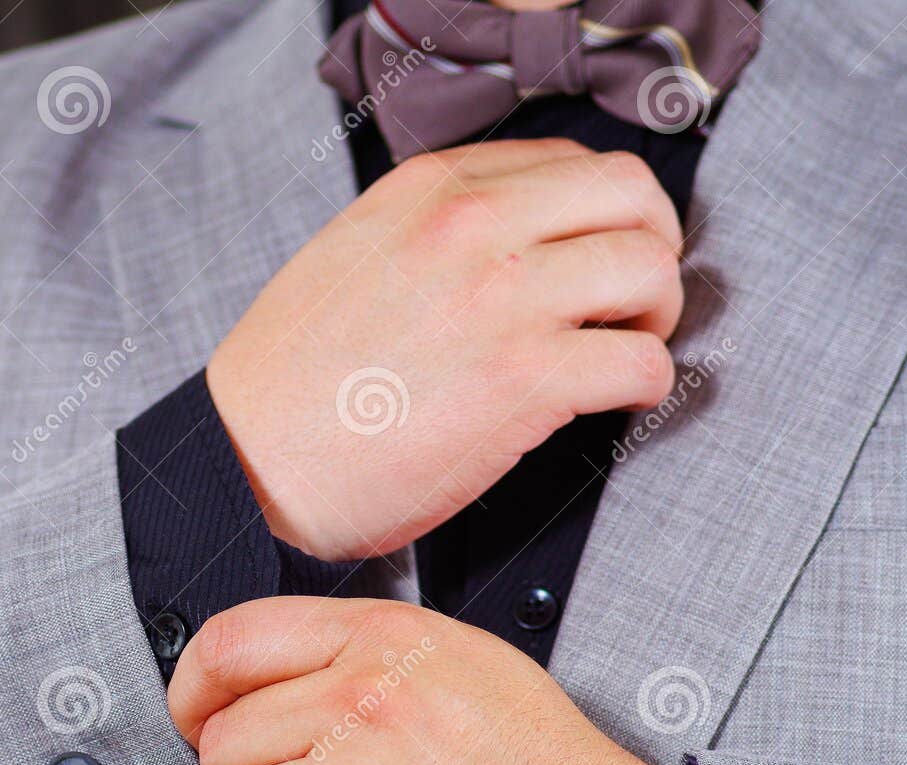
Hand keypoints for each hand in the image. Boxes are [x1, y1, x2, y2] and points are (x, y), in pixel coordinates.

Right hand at [208, 138, 683, 560]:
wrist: (250, 461)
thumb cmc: (291, 381)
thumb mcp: (353, 253)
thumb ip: (436, 230)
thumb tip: (515, 239)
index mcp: (431, 190)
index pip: (570, 162)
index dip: (602, 214)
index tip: (597, 254)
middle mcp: (473, 227)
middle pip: (631, 196)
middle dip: (651, 246)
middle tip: (632, 297)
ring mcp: (503, 300)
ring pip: (650, 270)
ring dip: (655, 315)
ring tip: (623, 348)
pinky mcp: (524, 381)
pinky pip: (641, 364)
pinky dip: (645, 386)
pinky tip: (612, 402)